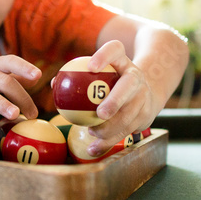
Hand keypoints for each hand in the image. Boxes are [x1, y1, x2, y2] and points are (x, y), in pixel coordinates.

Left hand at [82, 40, 155, 155]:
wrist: (146, 92)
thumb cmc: (111, 82)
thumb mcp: (100, 75)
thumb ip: (77, 77)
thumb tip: (54, 83)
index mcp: (122, 61)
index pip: (115, 50)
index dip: (104, 56)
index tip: (90, 67)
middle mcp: (136, 76)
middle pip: (128, 86)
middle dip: (115, 100)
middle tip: (100, 114)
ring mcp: (143, 96)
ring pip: (129, 114)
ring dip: (111, 127)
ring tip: (93, 133)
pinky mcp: (146, 115)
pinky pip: (126, 131)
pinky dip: (109, 141)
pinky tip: (93, 149)